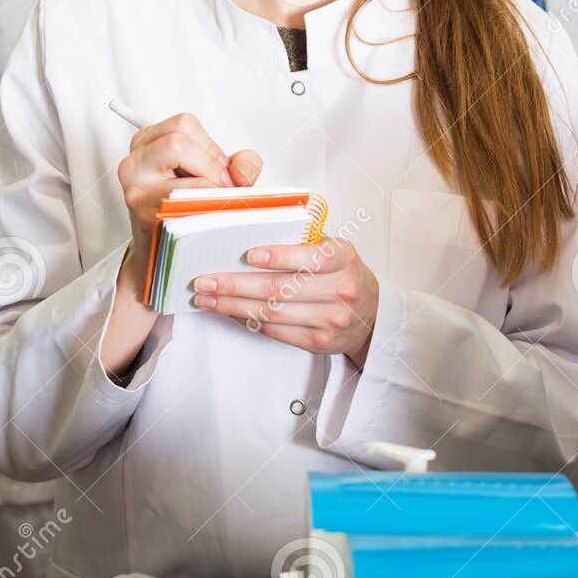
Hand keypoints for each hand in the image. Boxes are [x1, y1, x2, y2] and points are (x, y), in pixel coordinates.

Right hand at [114, 112, 262, 291]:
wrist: (162, 252)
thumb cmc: (188, 208)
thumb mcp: (213, 176)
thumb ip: (241, 165)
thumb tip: (242, 174)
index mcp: (148, 143)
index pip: (185, 125)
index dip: (211, 148)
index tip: (220, 173)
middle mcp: (134, 164)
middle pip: (178, 142)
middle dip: (210, 166)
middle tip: (220, 189)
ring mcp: (136, 192)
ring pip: (180, 175)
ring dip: (209, 192)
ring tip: (213, 205)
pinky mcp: (144, 219)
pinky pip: (183, 209)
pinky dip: (205, 213)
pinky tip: (207, 220)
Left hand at [193, 238, 379, 365]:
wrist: (371, 315)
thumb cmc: (343, 274)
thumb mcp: (334, 249)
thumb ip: (303, 241)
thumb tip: (249, 235)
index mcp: (344, 259)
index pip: (311, 257)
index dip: (279, 256)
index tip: (249, 255)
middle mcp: (341, 290)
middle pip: (281, 289)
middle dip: (237, 285)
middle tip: (206, 280)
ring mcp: (331, 320)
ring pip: (273, 313)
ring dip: (233, 306)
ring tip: (207, 298)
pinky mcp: (319, 342)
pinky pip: (276, 331)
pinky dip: (247, 320)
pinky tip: (227, 311)